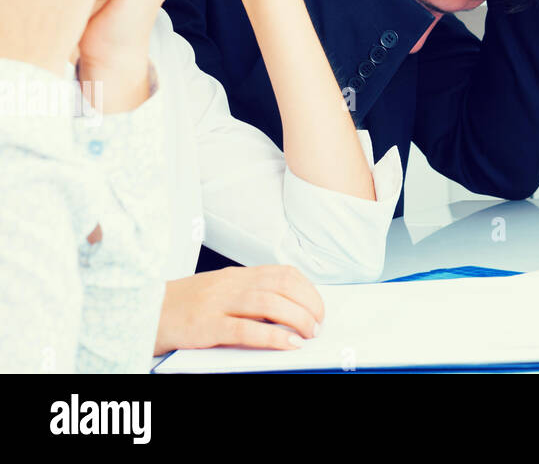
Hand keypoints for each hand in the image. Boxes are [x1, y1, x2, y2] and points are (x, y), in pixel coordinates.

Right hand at [155, 266, 324, 354]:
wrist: (139, 310)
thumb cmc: (182, 305)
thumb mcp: (219, 291)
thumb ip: (248, 294)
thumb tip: (286, 309)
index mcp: (237, 275)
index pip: (283, 274)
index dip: (307, 290)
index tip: (318, 307)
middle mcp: (231, 284)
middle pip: (282, 286)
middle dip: (308, 304)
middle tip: (317, 324)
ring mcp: (217, 304)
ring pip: (268, 304)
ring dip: (296, 319)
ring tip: (308, 334)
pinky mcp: (205, 326)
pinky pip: (245, 330)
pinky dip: (272, 337)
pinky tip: (288, 345)